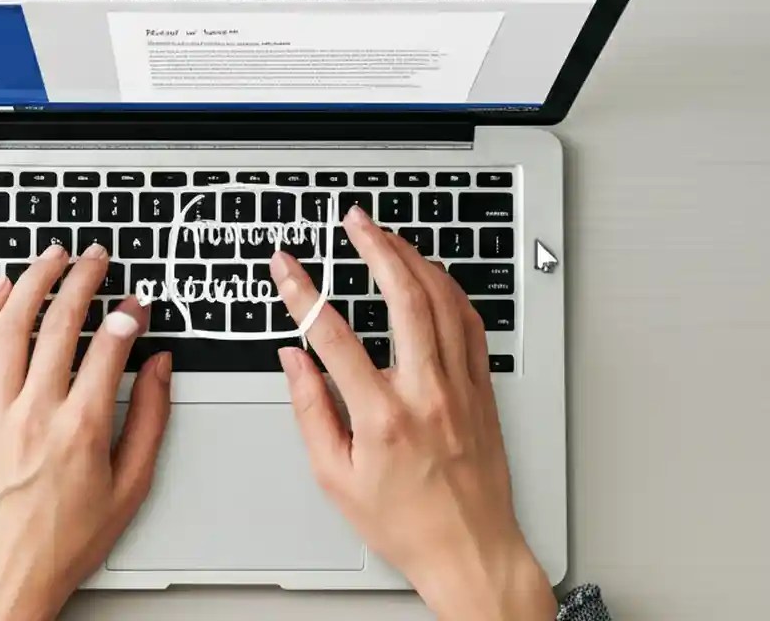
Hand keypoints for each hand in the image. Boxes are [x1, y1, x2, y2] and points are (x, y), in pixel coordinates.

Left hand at [0, 243, 172, 620]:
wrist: (6, 574)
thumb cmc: (66, 540)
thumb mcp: (130, 485)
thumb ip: (149, 419)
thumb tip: (158, 368)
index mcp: (81, 429)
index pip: (109, 348)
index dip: (128, 315)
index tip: (137, 301)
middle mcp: (36, 413)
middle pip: (59, 324)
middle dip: (83, 280)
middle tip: (97, 257)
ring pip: (11, 327)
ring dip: (33, 282)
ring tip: (51, 257)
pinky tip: (0, 291)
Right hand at [271, 207, 555, 620]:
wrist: (470, 549)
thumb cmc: (405, 522)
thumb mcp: (335, 478)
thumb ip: (310, 411)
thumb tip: (295, 360)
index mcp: (383, 416)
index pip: (334, 335)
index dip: (303, 292)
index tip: (286, 266)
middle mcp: (427, 392)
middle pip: (403, 296)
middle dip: (375, 247)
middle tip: (354, 221)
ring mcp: (461, 386)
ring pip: (443, 300)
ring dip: (414, 258)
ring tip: (388, 236)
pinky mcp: (482, 388)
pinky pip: (470, 322)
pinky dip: (449, 289)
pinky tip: (432, 275)